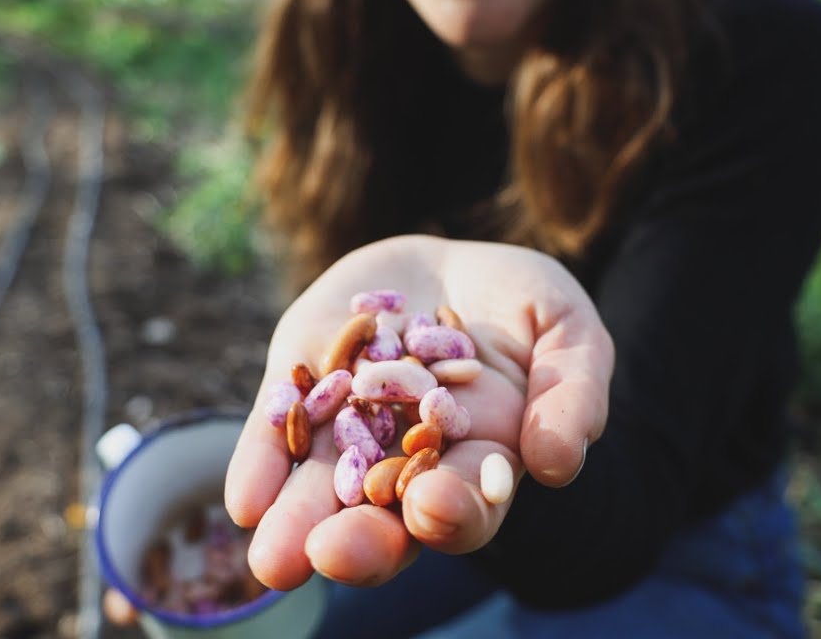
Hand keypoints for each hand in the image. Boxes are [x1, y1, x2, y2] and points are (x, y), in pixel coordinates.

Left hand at [226, 235, 612, 590]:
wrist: (449, 261)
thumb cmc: (523, 303)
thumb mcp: (566, 329)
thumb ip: (572, 392)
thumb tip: (558, 464)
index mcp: (481, 460)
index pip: (468, 505)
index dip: (453, 512)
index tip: (433, 506)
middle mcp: (409, 462)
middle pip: (388, 519)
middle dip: (362, 542)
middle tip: (331, 554)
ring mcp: (350, 429)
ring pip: (322, 491)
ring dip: (298, 524)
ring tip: (275, 559)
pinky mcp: (301, 390)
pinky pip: (275, 435)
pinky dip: (260, 467)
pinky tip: (247, 499)